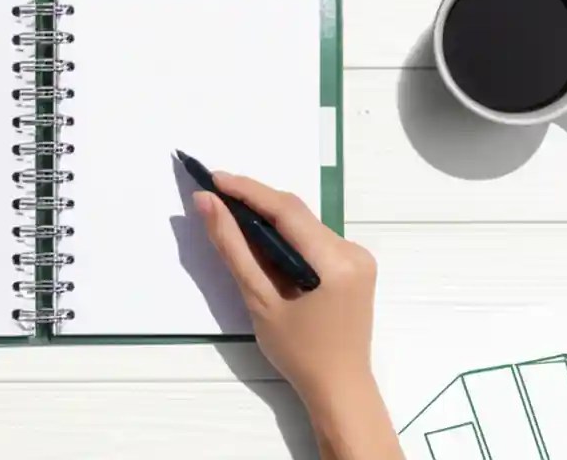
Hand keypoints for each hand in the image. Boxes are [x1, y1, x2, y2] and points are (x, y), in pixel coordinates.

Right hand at [194, 173, 400, 459]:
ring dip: (269, 218)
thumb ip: (233, 248)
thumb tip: (208, 204)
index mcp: (335, 261)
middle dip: (255, 201)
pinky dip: (286, 236)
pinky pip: (314, 238)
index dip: (247, 190)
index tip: (213, 178)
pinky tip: (262, 242)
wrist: (339, 387)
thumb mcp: (259, 300)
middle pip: (297, 213)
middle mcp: (353, 250)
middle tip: (215, 195)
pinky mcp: (355, 265)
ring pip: (304, 224)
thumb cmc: (298, 353)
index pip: (286, 210)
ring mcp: (358, 257)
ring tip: (231, 217)